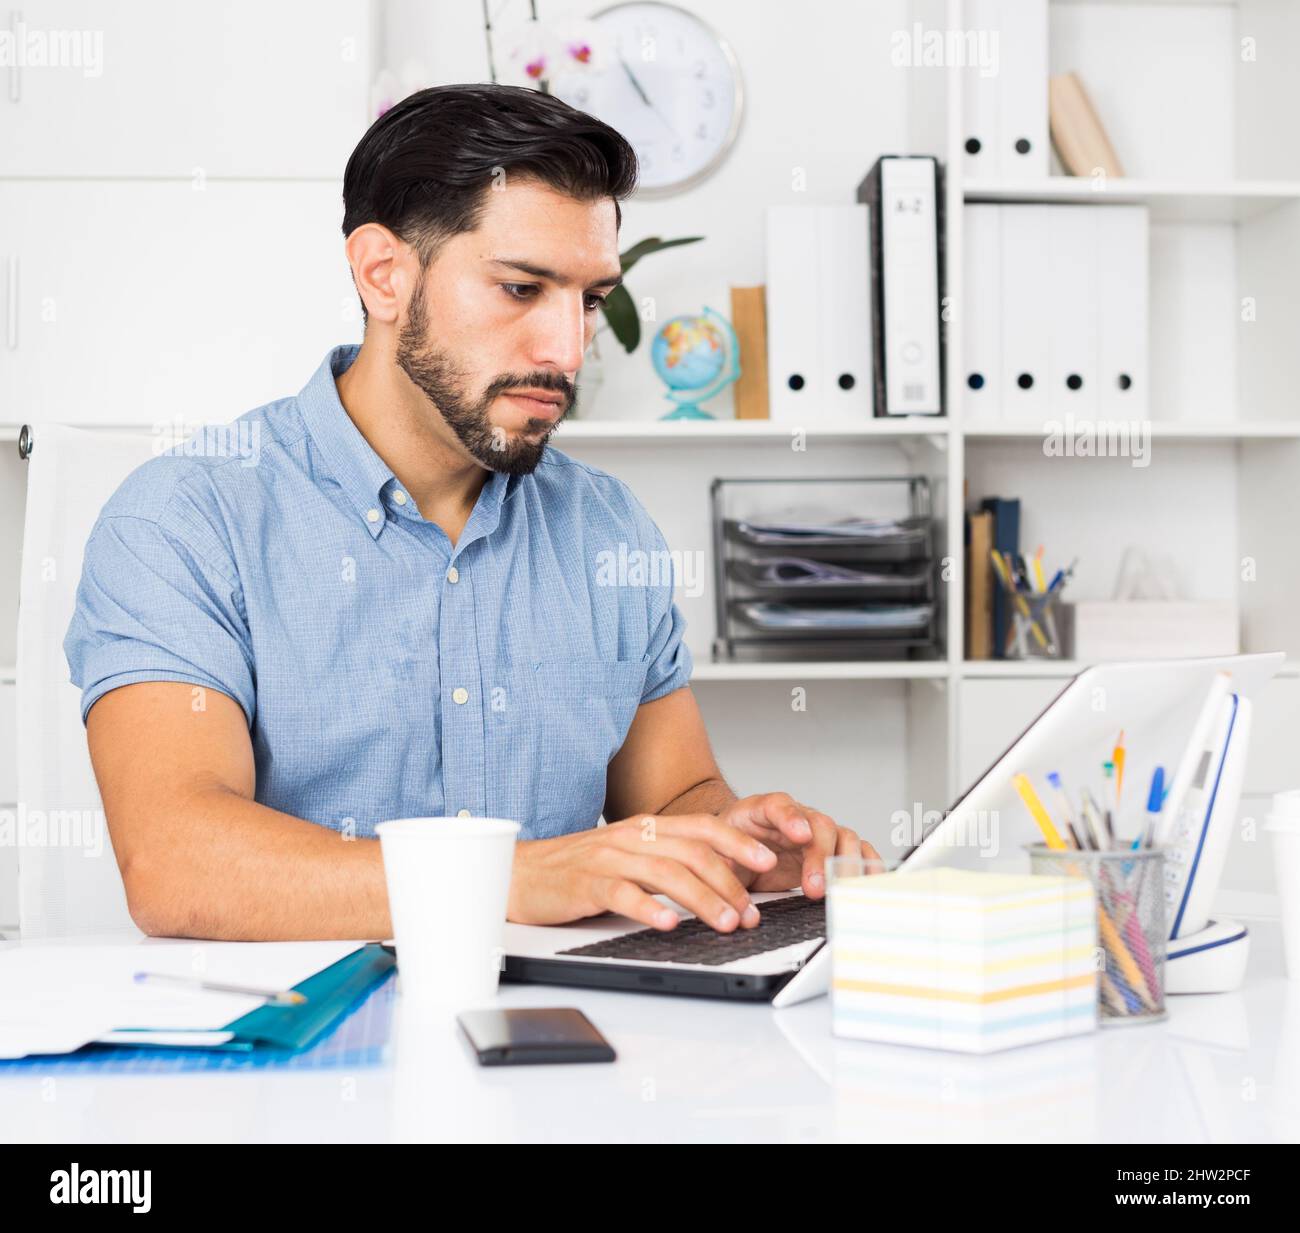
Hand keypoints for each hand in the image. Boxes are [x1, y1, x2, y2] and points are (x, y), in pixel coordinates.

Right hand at [507, 813, 780, 932]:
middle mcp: (632, 837)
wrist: (521, 872)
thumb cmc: (578, 868)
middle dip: (729, 883)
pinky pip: (622, 894)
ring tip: (725, 922)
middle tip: (749, 912)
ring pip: (666, 873)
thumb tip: (720, 881)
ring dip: (702, 898)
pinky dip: (648, 909)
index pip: (703, 827)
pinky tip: (667, 924)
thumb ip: (668, 860)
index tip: (767, 860)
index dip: (738, 842)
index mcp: (647, 828)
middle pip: (692, 853)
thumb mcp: (629, 855)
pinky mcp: (585, 884)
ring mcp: (608, 859)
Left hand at [717, 793, 882, 897]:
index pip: (778, 806)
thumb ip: (723, 864)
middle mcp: (795, 817)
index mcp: (761, 810)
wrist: (734, 849)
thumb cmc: (726, 848)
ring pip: (843, 837)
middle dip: (821, 856)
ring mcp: (816, 832)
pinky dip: (866, 865)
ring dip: (845, 865)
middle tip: (816, 886)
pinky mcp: (831, 851)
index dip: (791, 818)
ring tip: (839, 891)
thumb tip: (728, 887)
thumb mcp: (715, 853)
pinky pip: (857, 851)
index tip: (800, 835)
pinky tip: (869, 883)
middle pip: (819, 824)